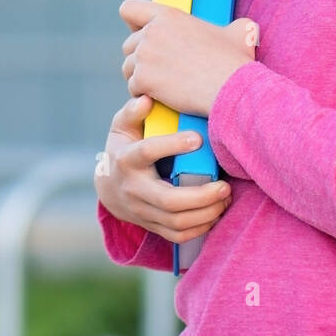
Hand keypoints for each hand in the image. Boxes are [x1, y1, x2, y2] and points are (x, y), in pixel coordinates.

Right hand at [95, 93, 232, 243]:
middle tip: (225, 185)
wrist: (110, 188)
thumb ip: (133, 112)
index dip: (172, 145)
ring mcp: (142, 211)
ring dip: (205, 213)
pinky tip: (216, 213)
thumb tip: (146, 99)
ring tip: (225, 197)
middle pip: (167, 200)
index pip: (147, 152)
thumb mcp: (122, 127)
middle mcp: (133, 189)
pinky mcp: (152, 226)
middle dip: (200, 196)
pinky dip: (200, 228)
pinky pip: (178, 235)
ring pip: (176, 222)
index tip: (199, 138)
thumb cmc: (124, 148)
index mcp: (126, 159)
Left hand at [118, 0, 257, 118]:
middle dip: (140, 58)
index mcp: (168, 16)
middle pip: (128, 45)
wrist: (231, 89)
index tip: (144, 35)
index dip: (134, 24)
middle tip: (162, 71)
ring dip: (141, 78)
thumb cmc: (235, 63)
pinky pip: (133, 88)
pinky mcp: (143, 79)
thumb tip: (248, 28)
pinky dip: (144, 96)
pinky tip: (161, 99)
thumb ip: (237, 26)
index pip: (129, 9)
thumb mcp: (241, 33)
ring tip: (163, 87)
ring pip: (128, 68)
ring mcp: (145, 56)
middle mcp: (151, 32)